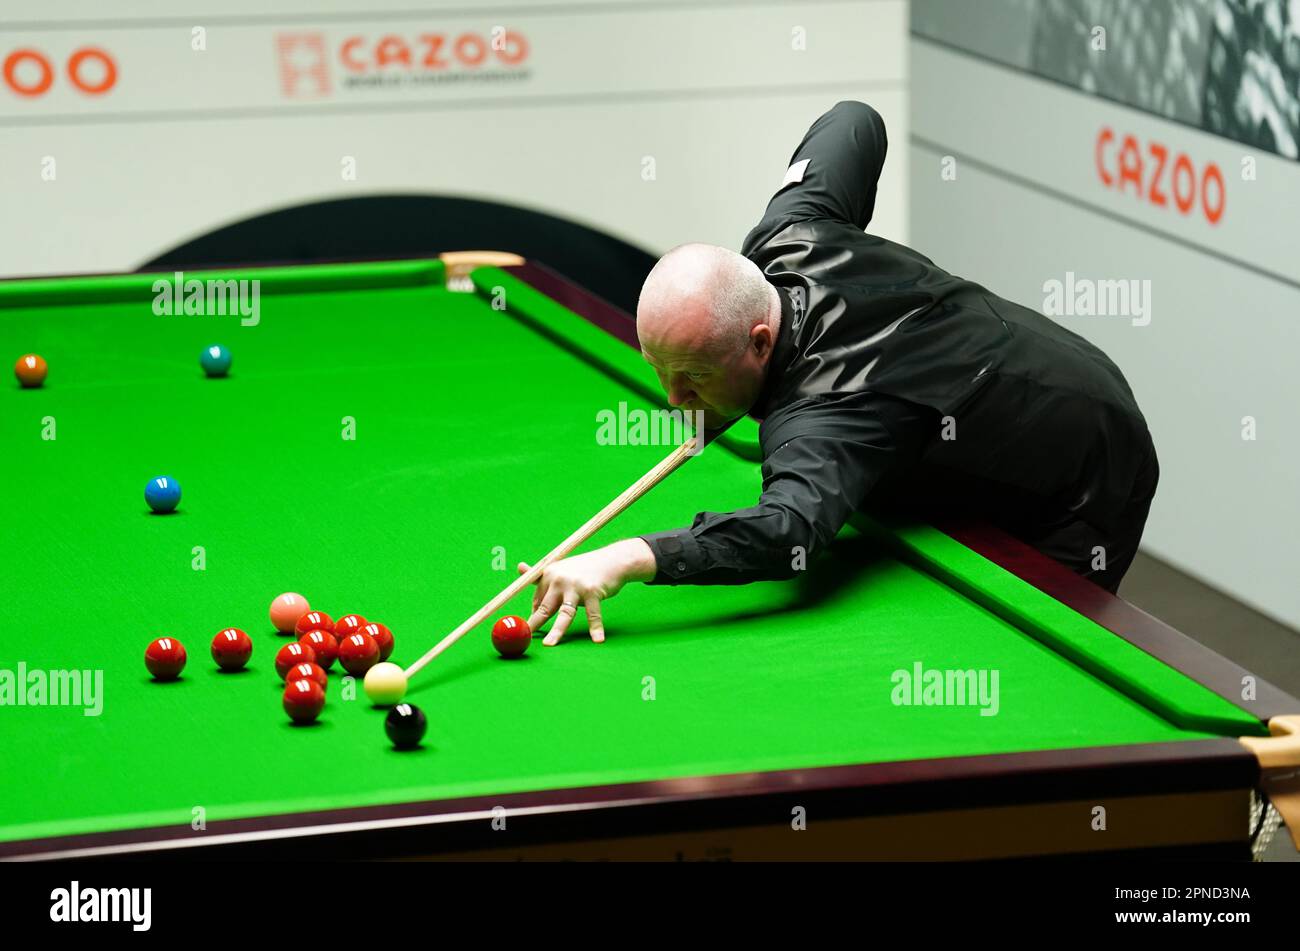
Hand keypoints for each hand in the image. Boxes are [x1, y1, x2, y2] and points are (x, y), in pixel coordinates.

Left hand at [519, 538, 655, 644]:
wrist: (612, 560)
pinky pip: (593, 614)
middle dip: (535, 624)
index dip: (536, 615)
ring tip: (549, 644)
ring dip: (557, 631)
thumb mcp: (560, 569)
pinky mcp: (593, 592)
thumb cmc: (584, 568)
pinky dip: (596, 627)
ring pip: (564, 614)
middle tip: (526, 638)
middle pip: (545, 607)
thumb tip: (518, 568)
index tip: (533, 627)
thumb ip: (540, 574)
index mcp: (549, 574)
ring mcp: (576, 586)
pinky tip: (597, 639)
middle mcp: (560, 579)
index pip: (538, 600)